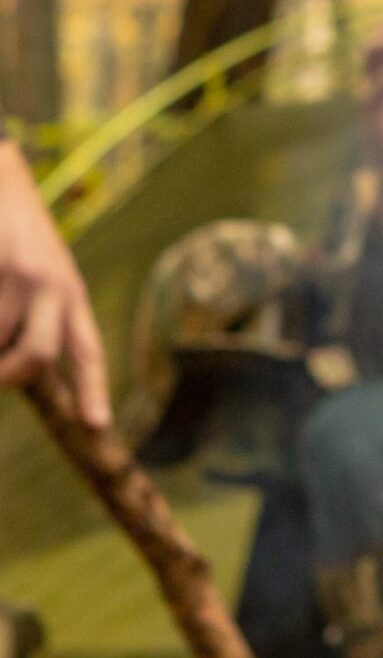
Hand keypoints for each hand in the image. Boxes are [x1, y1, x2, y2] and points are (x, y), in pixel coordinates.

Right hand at [0, 143, 109, 427]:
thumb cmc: (13, 232)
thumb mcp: (41, 270)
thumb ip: (40, 316)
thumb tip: (22, 369)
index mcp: (70, 291)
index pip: (85, 349)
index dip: (91, 390)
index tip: (97, 425)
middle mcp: (50, 284)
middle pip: (32, 358)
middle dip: (4, 377)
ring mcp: (15, 273)